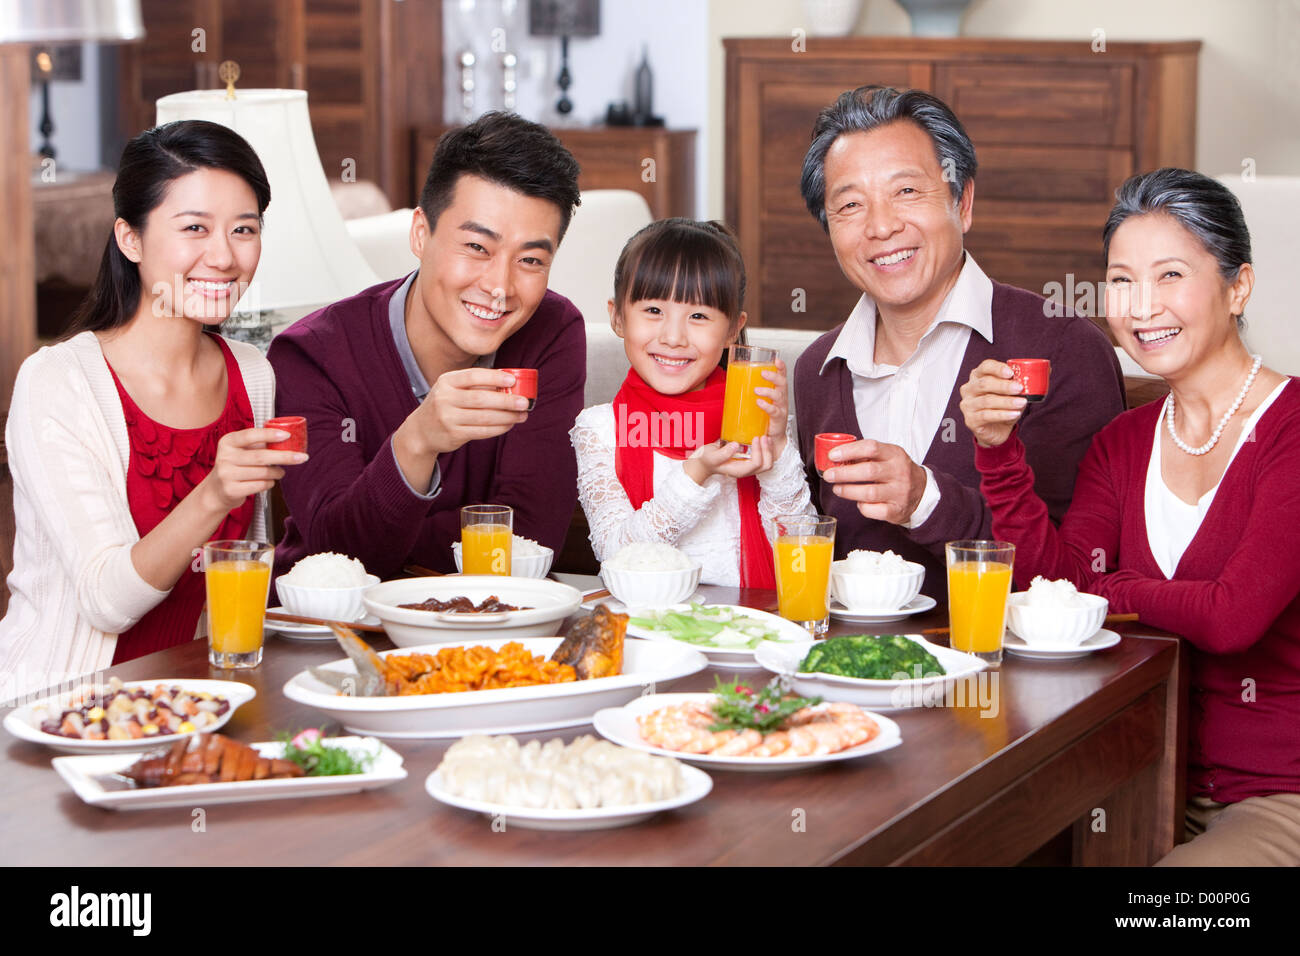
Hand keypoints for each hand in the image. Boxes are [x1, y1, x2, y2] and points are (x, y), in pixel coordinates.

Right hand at [199, 427, 305, 512]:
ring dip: (277, 472)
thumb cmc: (235, 467)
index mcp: (227, 442)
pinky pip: (260, 485)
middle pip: (261, 456)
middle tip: (301, 457)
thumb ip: (258, 443)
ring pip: (263, 472)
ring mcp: (226, 474)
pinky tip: (269, 481)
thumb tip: (287, 437)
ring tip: (280, 472)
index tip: (287, 435)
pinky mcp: (231, 490)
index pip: (250, 435)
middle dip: (285, 457)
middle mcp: (224, 457)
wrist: (216, 491)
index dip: (269, 435)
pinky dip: (270, 483)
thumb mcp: (240, 451)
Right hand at [395, 367, 528, 460]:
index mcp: (447, 381)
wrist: (421, 431)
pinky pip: (481, 431)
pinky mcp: (453, 434)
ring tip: (522, 415)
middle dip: (506, 401)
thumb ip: (476, 386)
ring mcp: (447, 418)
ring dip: (507, 416)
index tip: (512, 380)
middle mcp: (444, 398)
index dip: (494, 377)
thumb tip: (511, 385)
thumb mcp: (453, 389)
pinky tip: (509, 424)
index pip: (472, 376)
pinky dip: (499, 428)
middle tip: (524, 402)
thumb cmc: (446, 405)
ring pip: (484, 417)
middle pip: (481, 398)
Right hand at [683, 436, 775, 484]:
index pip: (756, 464)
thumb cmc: (707, 460)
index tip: (755, 438)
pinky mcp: (748, 460)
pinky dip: (766, 449)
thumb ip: (723, 453)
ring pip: (767, 463)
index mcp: (739, 471)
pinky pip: (763, 458)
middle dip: (768, 451)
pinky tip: (762, 438)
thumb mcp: (711, 456)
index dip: (759, 451)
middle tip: (764, 437)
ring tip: (766, 437)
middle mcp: (746, 470)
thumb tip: (736, 445)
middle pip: (766, 466)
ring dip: (769, 450)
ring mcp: (748, 466)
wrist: (704, 462)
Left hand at [754, 357, 789, 459]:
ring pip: (779, 395)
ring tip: (757, 390)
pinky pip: (774, 411)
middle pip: (782, 383)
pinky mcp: (778, 419)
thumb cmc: (763, 418)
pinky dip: (767, 406)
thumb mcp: (757, 401)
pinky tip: (760, 403)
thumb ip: (748, 392)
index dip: (781, 367)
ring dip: (768, 391)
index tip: (776, 360)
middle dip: (774, 376)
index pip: (781, 376)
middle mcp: (781, 398)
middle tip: (763, 373)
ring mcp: (781, 408)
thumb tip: (730, 382)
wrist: (771, 437)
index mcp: (777, 391)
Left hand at [822, 439, 926, 524]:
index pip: (871, 448)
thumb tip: (836, 457)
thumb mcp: (887, 457)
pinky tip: (858, 502)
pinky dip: (861, 507)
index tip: (833, 456)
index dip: (849, 451)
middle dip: (844, 473)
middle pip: (868, 471)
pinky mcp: (896, 510)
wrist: (922, 492)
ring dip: (848, 491)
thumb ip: (866, 455)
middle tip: (829, 475)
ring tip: (837, 489)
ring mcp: (899, 492)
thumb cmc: (897, 472)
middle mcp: (899, 472)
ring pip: (869, 492)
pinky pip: (873, 510)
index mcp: (895, 454)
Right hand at [958, 359, 1027, 447]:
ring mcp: (968, 404)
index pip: (985, 367)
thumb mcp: (1014, 393)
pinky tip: (1015, 414)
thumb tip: (1047, 370)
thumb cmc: (1004, 407)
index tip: (1011, 373)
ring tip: (1021, 403)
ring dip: (1006, 401)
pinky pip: (986, 415)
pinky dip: (1002, 414)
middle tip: (1020, 388)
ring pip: (987, 400)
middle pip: (984, 384)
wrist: (997, 430)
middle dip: (1003, 386)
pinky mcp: (971, 419)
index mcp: (978, 376)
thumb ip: (1026, 380)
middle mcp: (969, 389)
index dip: (997, 368)